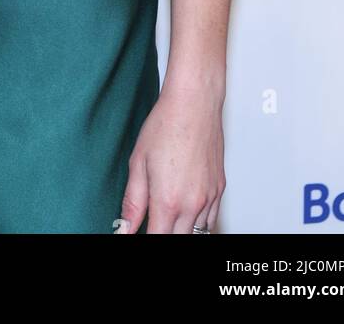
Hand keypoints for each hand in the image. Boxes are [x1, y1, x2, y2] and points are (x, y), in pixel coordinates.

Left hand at [117, 85, 225, 233]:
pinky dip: (198, 220)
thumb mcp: (138, 163)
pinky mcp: (219, 189)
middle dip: (163, 234)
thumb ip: (132, 202)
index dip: (144, 240)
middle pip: (178, 240)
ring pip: (197, 232)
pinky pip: (211, 219)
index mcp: (168, 200)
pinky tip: (185, 207)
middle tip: (152, 220)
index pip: (157, 240)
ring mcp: (209, 197)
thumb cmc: (166, 125)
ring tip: (168, 213)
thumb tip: (124, 229)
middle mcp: (193, 204)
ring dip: (181, 229)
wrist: (194, 103)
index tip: (137, 234)